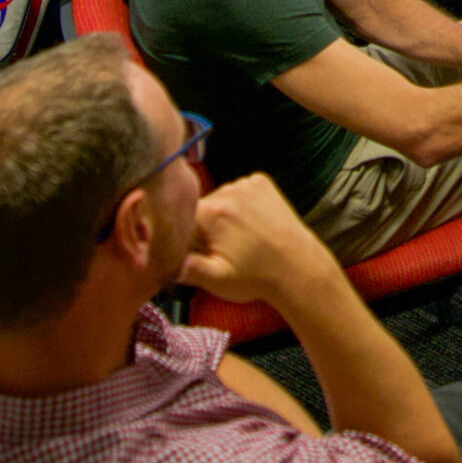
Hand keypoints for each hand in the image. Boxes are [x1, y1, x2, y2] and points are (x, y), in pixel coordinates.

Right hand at [178, 173, 338, 303]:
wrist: (298, 268)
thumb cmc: (257, 277)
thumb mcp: (216, 280)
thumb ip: (186, 269)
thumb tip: (163, 262)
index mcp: (212, 213)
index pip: (181, 220)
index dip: (187, 239)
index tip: (201, 253)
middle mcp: (228, 191)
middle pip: (201, 208)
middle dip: (205, 228)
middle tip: (225, 250)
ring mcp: (247, 184)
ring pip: (219, 199)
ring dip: (222, 216)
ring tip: (242, 239)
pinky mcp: (261, 182)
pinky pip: (239, 190)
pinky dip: (240, 204)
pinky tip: (251, 224)